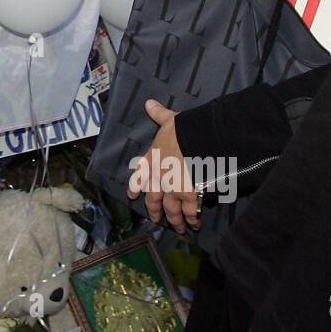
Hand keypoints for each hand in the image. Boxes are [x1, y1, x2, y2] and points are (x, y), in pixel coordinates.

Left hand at [127, 99, 200, 233]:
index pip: (140, 175)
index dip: (136, 186)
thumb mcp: (170, 120)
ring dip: (175, 220)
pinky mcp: (190, 197)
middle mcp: (160, 178)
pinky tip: (195, 224)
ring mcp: (174, 190)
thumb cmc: (183, 130)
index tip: (133, 195)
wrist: (198, 144)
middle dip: (155, 210)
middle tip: (156, 219)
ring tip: (178, 228)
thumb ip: (159, 115)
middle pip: (154, 199)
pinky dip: (193, 219)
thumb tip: (148, 103)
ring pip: (172, 210)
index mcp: (153, 159)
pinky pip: (190, 211)